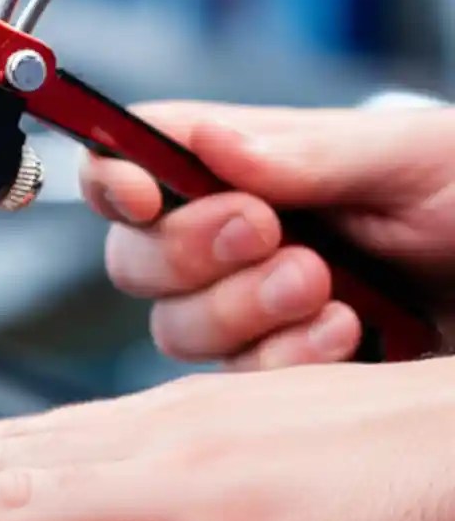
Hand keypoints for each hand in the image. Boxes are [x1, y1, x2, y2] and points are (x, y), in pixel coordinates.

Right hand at [82, 102, 454, 369]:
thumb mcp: (410, 157)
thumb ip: (306, 153)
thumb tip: (205, 138)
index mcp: (245, 164)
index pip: (132, 157)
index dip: (111, 177)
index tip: (140, 196)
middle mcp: (230, 237)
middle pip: (132, 257)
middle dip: (186, 251)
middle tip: (265, 232)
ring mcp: (251, 307)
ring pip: (176, 327)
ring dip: (241, 309)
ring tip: (325, 286)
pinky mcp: (283, 367)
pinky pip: (237, 382)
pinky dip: (285, 359)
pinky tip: (348, 334)